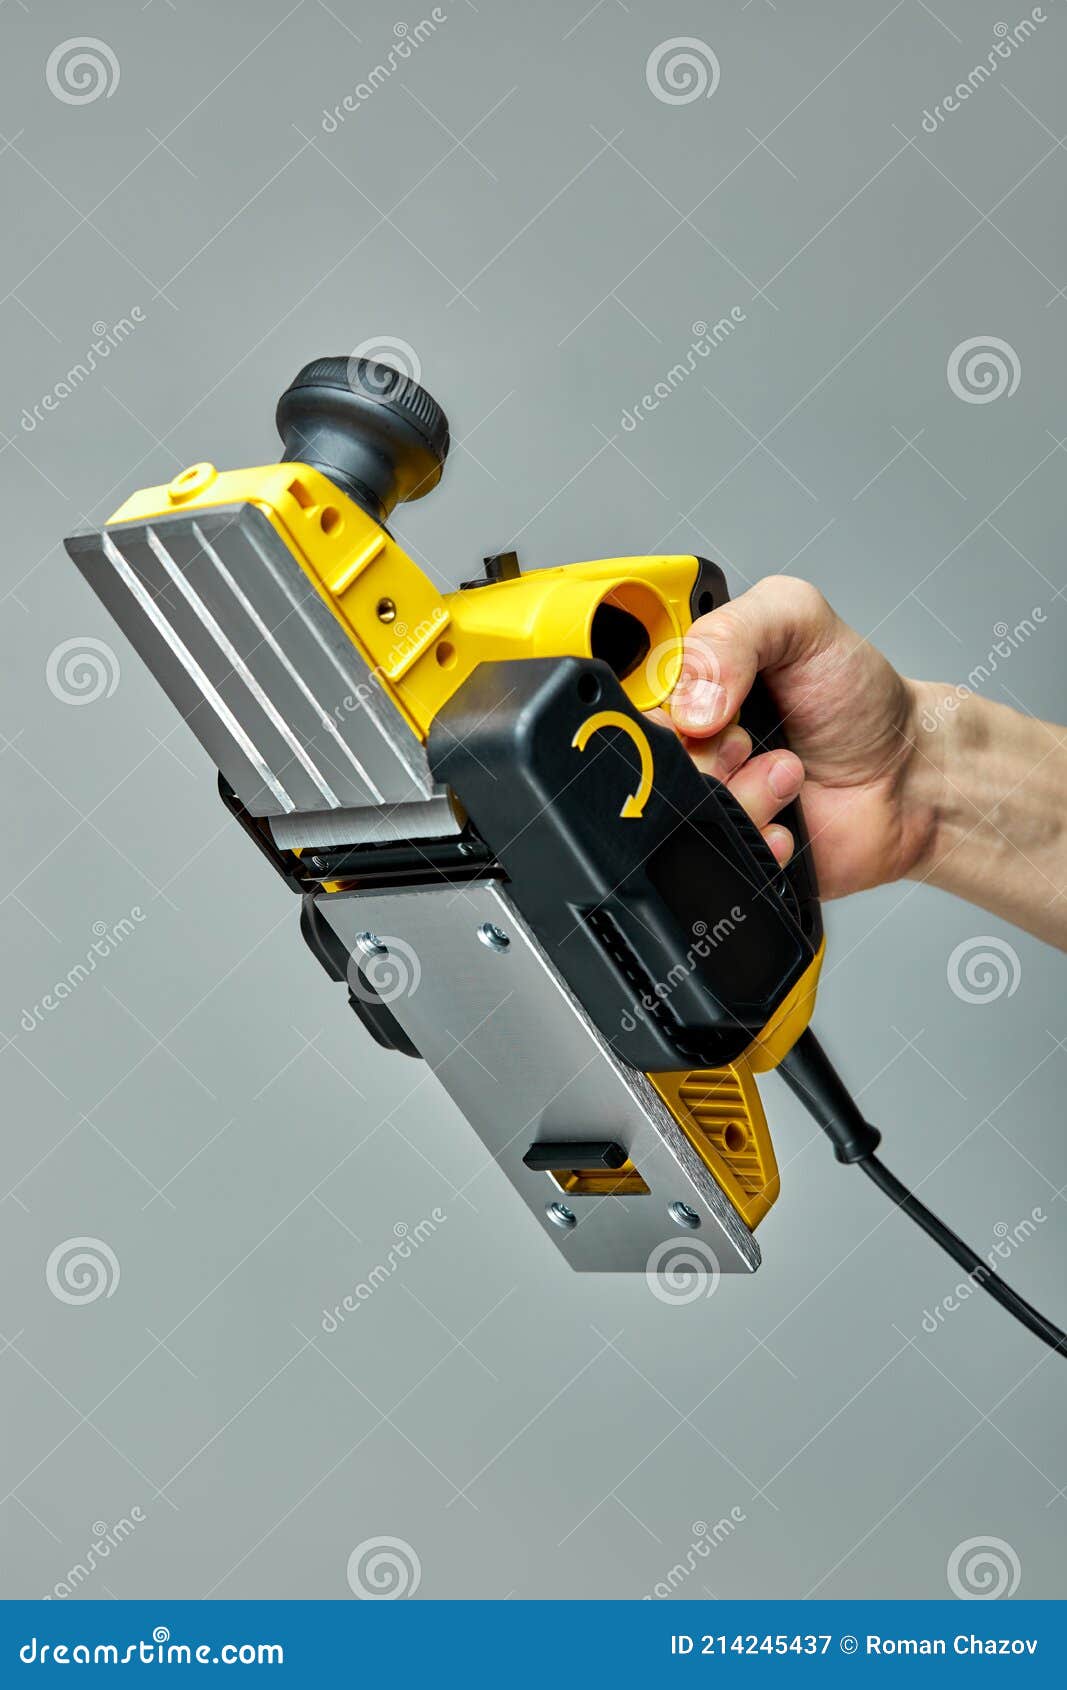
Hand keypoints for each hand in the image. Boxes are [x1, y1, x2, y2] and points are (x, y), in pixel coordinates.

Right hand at [661, 576, 936, 898]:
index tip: (707, 707)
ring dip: (738, 796)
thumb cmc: (856, 696)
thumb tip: (686, 701)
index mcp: (684, 683)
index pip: (623, 698)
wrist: (910, 774)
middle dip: (701, 754)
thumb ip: (732, 633)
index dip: (657, 707)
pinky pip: (712, 863)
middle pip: (640, 763)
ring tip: (785, 774)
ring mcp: (704, 802)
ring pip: (675, 817)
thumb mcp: (799, 621)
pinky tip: (787, 821)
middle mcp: (685, 743)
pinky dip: (754, 843)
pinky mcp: (728, 854)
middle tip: (749, 738)